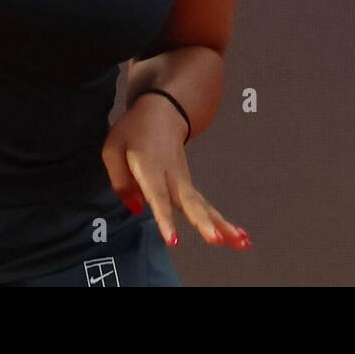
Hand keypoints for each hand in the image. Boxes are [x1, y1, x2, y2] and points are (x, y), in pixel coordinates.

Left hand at [101, 93, 252, 249]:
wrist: (161, 111)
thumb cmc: (133, 131)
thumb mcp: (112, 150)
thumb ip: (120, 181)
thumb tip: (137, 208)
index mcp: (149, 166)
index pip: (158, 195)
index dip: (165, 218)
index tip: (174, 240)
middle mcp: (172, 176)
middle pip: (189, 202)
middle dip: (203, 222)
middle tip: (216, 239)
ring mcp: (184, 180)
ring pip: (203, 206)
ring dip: (222, 225)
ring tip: (241, 242)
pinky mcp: (189, 185)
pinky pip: (205, 206)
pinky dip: (223, 222)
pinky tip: (238, 237)